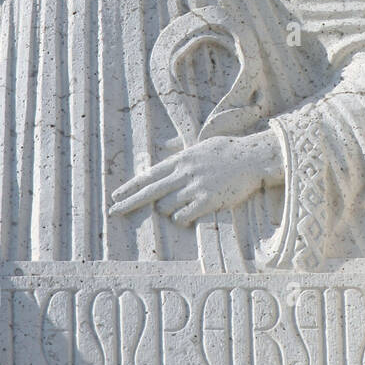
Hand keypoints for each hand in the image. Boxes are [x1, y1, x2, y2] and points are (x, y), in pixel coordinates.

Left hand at [110, 129, 282, 225]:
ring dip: (168, 210)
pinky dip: (181, 218)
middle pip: (150, 192)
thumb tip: (165, 147)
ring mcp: (195, 187)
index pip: (149, 175)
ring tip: (182, 203)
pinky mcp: (208, 201)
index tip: (116, 195)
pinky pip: (183, 216)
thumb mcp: (200, 145)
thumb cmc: (228, 151)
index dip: (131, 186)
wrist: (252, 158)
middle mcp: (184, 173)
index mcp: (180, 160)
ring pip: (167, 207)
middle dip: (129, 203)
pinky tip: (187, 214)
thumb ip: (181, 151)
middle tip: (113, 212)